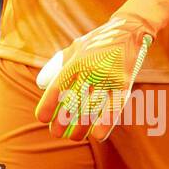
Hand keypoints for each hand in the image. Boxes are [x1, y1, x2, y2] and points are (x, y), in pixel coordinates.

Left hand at [34, 0, 168, 141]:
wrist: (128, 31)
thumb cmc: (97, 43)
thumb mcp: (75, 48)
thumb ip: (57, 65)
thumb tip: (39, 84)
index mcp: (76, 60)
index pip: (58, 86)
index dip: (48, 104)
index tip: (42, 118)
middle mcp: (91, 69)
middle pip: (74, 101)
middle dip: (63, 120)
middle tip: (55, 133)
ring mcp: (109, 77)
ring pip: (92, 108)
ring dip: (81, 126)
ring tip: (74, 137)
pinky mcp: (124, 83)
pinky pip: (114, 107)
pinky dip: (106, 123)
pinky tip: (97, 136)